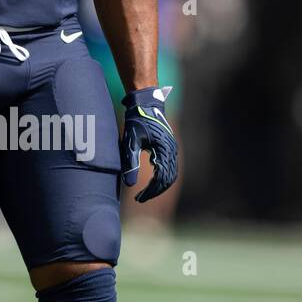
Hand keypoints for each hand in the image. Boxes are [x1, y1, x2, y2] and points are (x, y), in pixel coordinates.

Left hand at [120, 85, 177, 201]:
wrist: (145, 103)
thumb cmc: (137, 120)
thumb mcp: (131, 141)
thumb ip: (131, 163)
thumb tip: (130, 184)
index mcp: (164, 150)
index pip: (162, 178)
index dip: (151, 191)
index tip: (139, 198)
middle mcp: (172, 151)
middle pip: (168, 179)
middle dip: (155, 191)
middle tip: (140, 198)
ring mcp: (172, 149)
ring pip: (170, 174)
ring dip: (159, 186)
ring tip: (145, 193)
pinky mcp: (169, 148)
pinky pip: (169, 167)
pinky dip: (161, 177)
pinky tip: (150, 182)